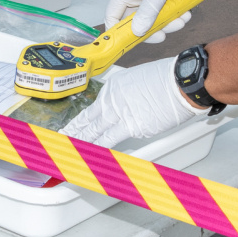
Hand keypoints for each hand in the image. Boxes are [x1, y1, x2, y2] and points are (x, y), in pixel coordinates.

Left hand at [62, 57, 204, 148]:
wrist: (179, 82)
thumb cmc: (165, 80)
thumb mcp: (137, 81)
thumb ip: (124, 97)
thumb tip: (122, 109)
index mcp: (112, 88)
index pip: (90, 109)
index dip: (78, 121)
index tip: (70, 128)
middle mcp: (112, 100)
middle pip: (88, 121)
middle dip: (72, 134)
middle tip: (58, 142)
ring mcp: (120, 114)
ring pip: (94, 132)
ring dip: (79, 143)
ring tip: (66, 152)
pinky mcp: (131, 127)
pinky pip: (110, 141)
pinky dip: (98, 149)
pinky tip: (88, 156)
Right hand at [105, 0, 223, 40]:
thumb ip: (148, 12)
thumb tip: (136, 31)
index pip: (113, 15)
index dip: (117, 31)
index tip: (127, 43)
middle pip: (136, 23)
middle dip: (152, 29)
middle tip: (163, 34)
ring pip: (154, 22)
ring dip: (168, 24)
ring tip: (181, 18)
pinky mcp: (164, 1)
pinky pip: (166, 17)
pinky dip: (176, 18)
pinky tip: (185, 13)